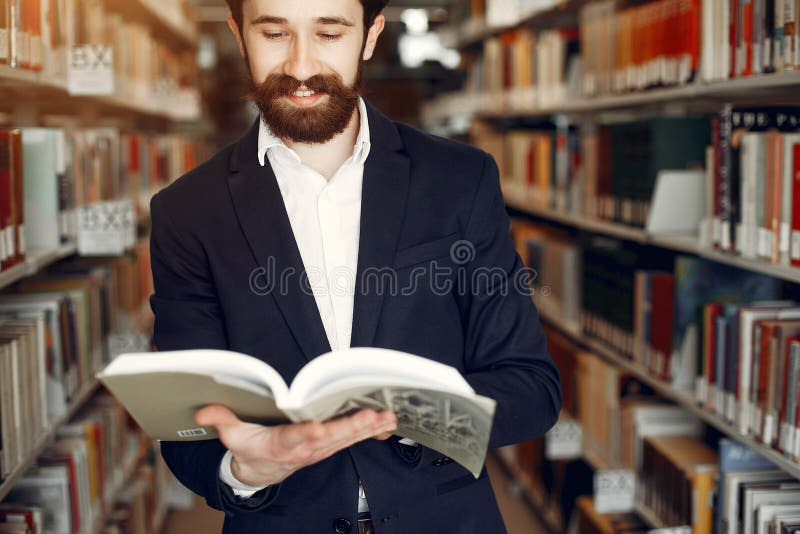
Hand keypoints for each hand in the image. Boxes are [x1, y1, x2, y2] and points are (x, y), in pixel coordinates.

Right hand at [195, 406, 396, 486]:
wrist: (259, 474)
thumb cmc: (249, 449)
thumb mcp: (231, 437)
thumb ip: (221, 420)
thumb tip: (204, 411)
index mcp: (280, 445)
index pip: (295, 439)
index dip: (307, 433)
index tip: (319, 427)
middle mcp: (304, 449)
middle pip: (330, 438)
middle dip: (351, 427)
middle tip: (372, 414)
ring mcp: (319, 450)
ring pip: (346, 439)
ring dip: (367, 427)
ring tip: (387, 415)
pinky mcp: (328, 447)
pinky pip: (352, 439)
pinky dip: (369, 431)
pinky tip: (386, 422)